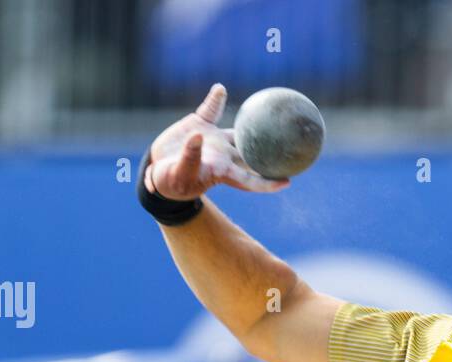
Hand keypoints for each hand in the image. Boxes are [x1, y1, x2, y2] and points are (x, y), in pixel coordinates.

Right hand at [145, 83, 289, 198]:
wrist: (157, 171)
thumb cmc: (171, 181)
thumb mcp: (181, 172)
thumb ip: (190, 156)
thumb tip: (198, 137)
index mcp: (223, 172)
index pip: (251, 180)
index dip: (268, 182)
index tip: (288, 181)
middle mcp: (224, 155)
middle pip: (254, 153)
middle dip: (273, 151)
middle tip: (294, 143)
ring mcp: (214, 140)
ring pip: (239, 129)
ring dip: (253, 122)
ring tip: (269, 108)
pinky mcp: (201, 126)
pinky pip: (211, 110)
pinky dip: (215, 100)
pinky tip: (220, 88)